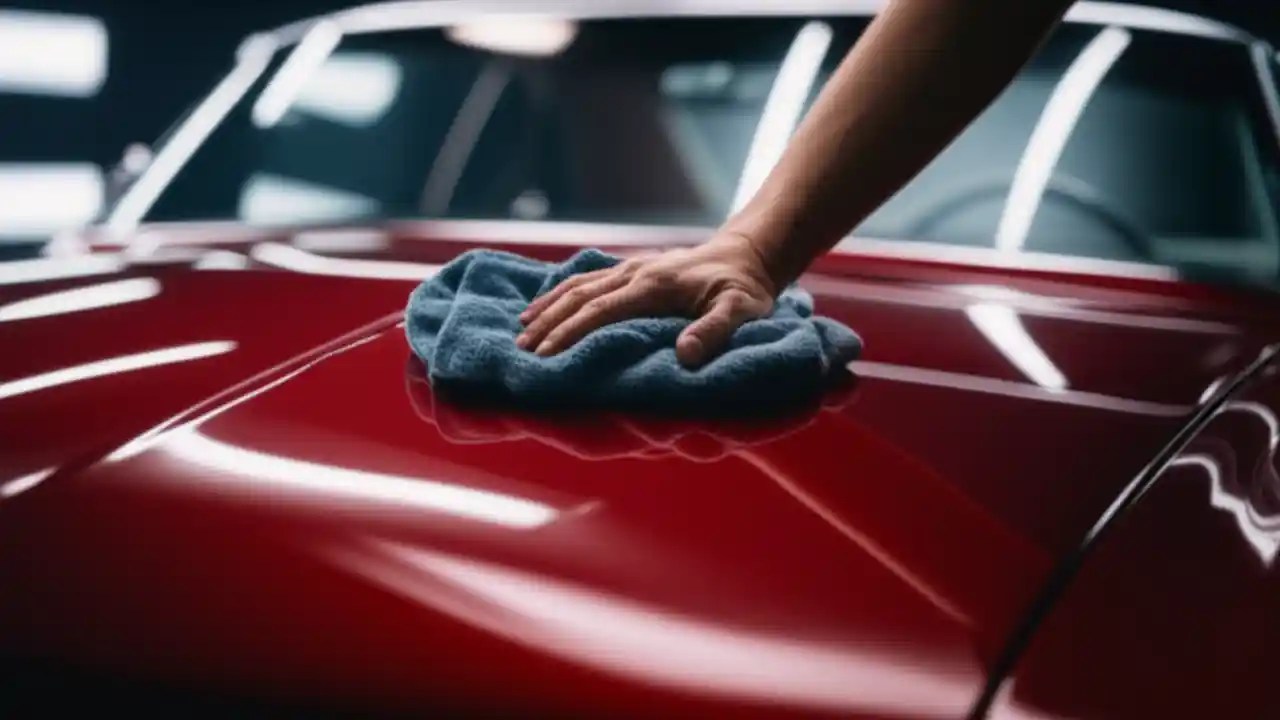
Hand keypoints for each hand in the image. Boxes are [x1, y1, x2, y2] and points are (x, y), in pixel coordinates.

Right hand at [517, 233, 778, 366]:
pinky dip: (562, 291)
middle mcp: (635, 272)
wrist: (748, 253)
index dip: (570, 332)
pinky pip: (589, 278)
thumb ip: (715, 331)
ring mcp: (632, 267)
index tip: (545, 354)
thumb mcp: (742, 311)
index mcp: (654, 285)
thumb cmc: (745, 288)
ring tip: (522, 328)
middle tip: (521, 348)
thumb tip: (684, 356)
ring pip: (579, 284)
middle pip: (580, 296)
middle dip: (549, 322)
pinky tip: (547, 303)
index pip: (601, 310)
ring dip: (549, 306)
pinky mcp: (633, 268)